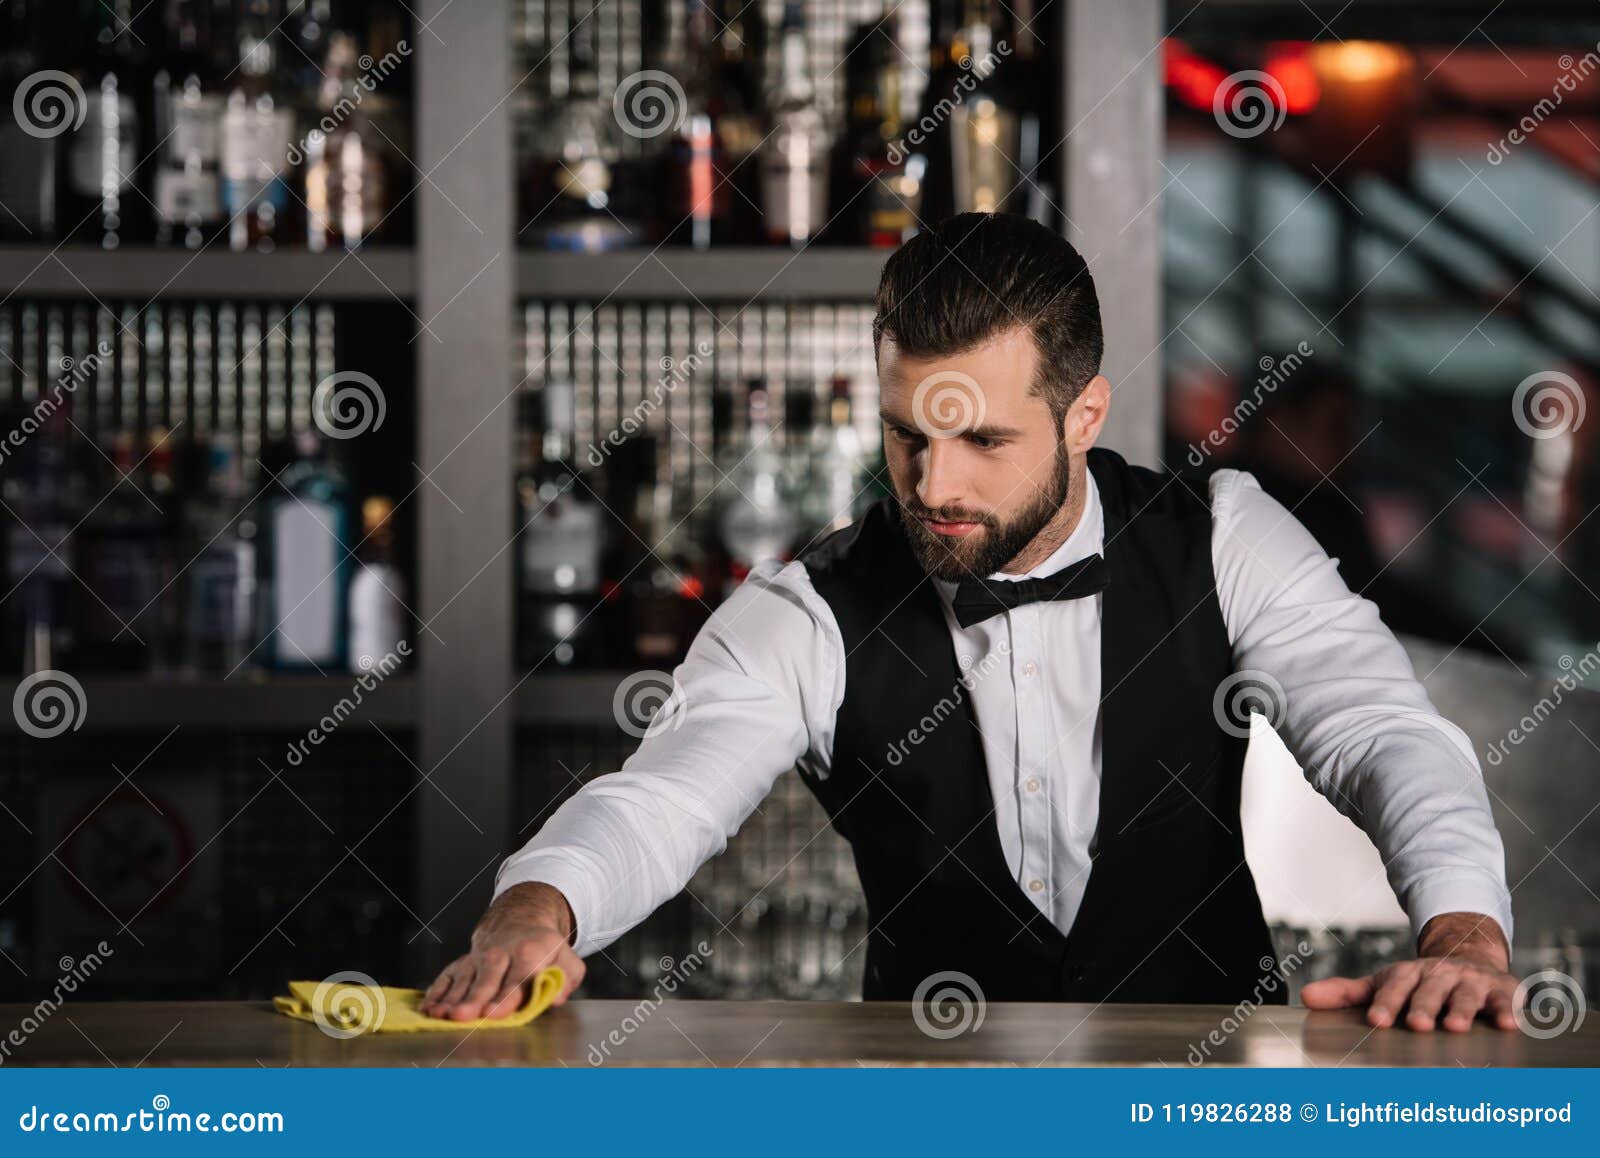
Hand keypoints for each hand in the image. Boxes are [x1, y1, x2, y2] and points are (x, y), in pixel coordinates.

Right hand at [420, 882, 586, 1019]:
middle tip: (462, 1016)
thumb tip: (555, 998)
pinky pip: (447, 977)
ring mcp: (479, 958)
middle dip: (474, 1000)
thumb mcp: (566, 958)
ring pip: (464, 981)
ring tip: (440, 1015)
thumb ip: (566, 978)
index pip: (518, 980)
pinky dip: (436, 992)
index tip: (493, 1013)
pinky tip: (428, 1008)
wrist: (519, 919)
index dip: (505, 998)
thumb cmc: (543, 949)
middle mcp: (501, 954)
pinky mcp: (463, 962)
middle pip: (487, 981)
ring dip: (450, 999)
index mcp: (531, 953)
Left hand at [1299, 911, 1519, 1032]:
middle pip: (1430, 991)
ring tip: (1456, 1026)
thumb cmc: (1420, 982)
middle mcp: (1439, 975)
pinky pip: (1505, 1001)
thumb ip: (1347, 993)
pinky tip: (1507, 1025)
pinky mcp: (1502, 991)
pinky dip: (1508, 1012)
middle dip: (1423, 1006)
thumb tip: (1305, 997)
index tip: (1376, 1020)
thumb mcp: (1383, 983)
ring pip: (1466, 995)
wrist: (1467, 957)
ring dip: (1462, 1010)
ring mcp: (1471, 981)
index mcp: (1408, 974)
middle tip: (1417, 1024)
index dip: (1385, 1003)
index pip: (1394, 987)